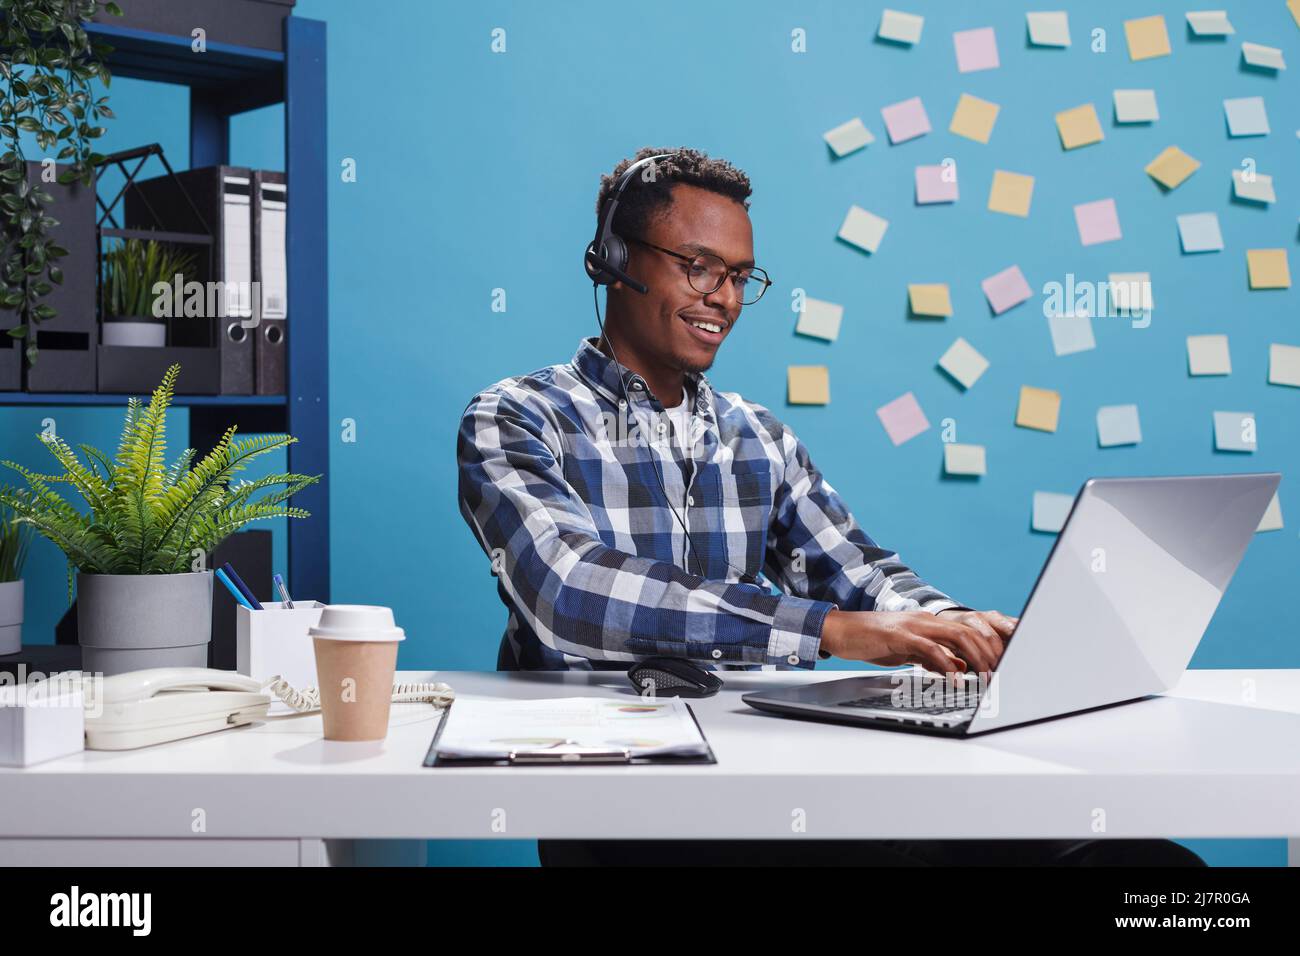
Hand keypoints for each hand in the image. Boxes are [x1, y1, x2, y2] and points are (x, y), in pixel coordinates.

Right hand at [819, 608, 1015, 676]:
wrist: (840, 631)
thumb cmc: (872, 640)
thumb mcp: (909, 650)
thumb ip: (934, 656)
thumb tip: (959, 667)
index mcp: (931, 622)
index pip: (972, 627)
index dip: (994, 641)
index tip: (1009, 659)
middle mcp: (927, 620)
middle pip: (972, 629)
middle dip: (993, 651)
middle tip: (1004, 673)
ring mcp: (914, 626)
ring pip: (957, 635)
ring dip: (977, 657)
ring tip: (987, 677)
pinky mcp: (900, 636)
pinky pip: (930, 649)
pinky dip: (946, 664)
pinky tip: (954, 679)